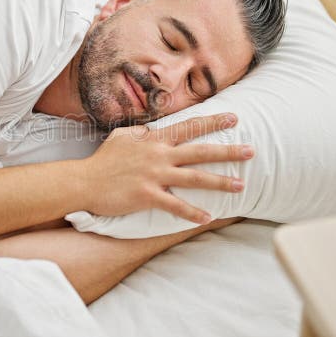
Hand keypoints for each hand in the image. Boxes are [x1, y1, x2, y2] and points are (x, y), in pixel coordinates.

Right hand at [80, 113, 253, 223]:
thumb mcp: (123, 137)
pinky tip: (208, 217)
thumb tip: (152, 129)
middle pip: (200, 151)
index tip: (234, 118)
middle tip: (251, 151)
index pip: (190, 127)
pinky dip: (192, 212)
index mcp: (155, 139)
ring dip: (220, 182)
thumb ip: (142, 132)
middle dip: (228, 151)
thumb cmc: (103, 160)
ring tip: (241, 185)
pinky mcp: (148, 196)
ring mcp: (154, 175)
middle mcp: (159, 155)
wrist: (84, 181)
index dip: (213, 122)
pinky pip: (175, 205)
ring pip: (195, 177)